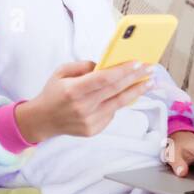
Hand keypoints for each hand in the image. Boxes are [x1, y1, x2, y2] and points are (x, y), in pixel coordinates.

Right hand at [16, 60, 151, 141]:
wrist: (42, 120)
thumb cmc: (53, 92)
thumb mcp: (62, 72)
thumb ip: (83, 66)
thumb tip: (105, 65)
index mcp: (73, 90)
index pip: (104, 79)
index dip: (123, 71)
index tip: (138, 63)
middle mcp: (82, 107)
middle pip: (115, 91)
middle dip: (136, 78)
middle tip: (150, 69)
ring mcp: (89, 121)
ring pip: (118, 104)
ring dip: (136, 91)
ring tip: (149, 82)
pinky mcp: (93, 130)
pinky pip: (111, 113)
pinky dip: (120, 102)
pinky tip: (128, 93)